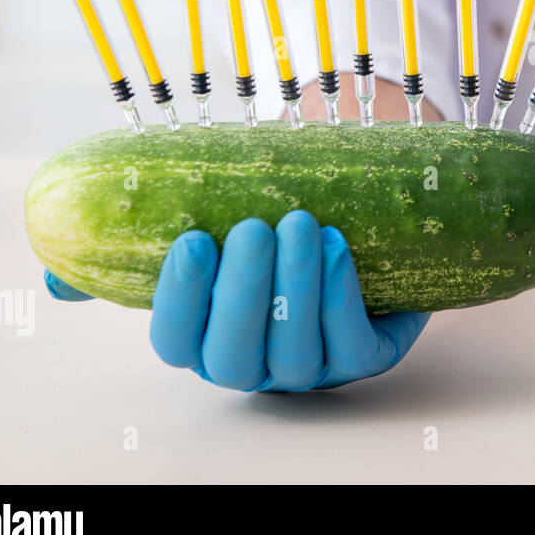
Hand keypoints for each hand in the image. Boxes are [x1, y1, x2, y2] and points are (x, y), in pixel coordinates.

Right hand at [148, 211, 426, 390]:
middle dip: (241, 290)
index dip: (179, 298)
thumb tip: (158, 162)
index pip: (173, 340)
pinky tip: (335, 248)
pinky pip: (349, 345)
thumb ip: (211, 214)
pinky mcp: (362, 363)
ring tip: (299, 224)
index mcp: (207, 339)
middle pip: (231, 352)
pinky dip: (339, 296)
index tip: (193, 241)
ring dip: (295, 285)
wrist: (375, 255)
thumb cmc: (288, 237)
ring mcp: (308, 372)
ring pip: (292, 350)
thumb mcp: (246, 228)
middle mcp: (252, 366)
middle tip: (252, 229)